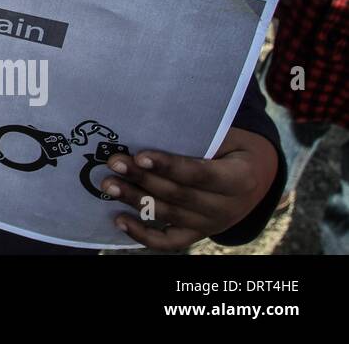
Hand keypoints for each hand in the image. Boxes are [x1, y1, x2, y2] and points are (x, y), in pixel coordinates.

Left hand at [101, 127, 277, 248]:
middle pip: (179, 195)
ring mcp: (211, 224)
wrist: (255, 178)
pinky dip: (143, 234)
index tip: (140, 155)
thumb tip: (154, 123)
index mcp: (240, 178)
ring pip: (169, 215)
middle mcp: (227, 207)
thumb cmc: (232, 148)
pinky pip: (169, 241)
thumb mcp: (228, 136)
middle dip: (143, 179)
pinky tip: (119, 220)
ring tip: (108, 185)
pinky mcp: (197, 234)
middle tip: (114, 163)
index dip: (170, 166)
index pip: (201, 174)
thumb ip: (200, 134)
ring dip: (135, 200)